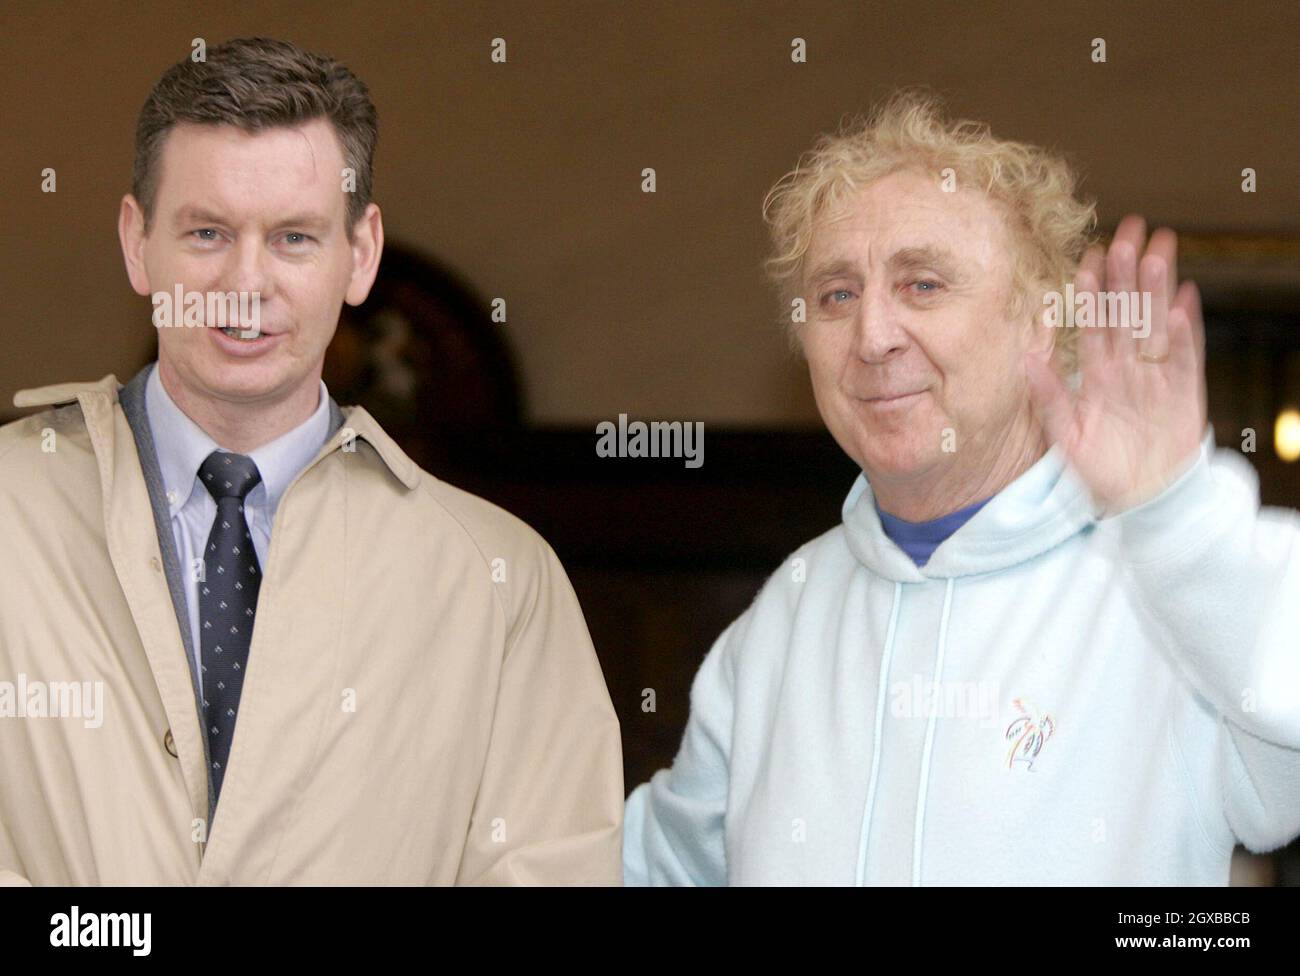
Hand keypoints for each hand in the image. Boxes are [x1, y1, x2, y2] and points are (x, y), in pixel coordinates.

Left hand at [1025, 214, 1207, 515]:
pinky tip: (1182, 301)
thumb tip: (1027, 356)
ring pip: (1157, 323)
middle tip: (1131, 228)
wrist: (1143, 501)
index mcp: (1098, 374)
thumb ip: (1048, 395)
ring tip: (1159, 250)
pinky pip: (1185, 357)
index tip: (1090, 255)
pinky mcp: (1186, 393)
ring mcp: (1158, 376)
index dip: (1094, 290)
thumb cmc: (1102, 468)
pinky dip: (1183, 332)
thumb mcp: (1065, 434)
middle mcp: (1129, 368)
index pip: (1094, 323)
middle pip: (1129, 311)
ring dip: (1158, 288)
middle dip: (1130, 271)